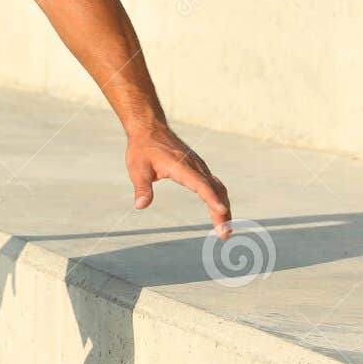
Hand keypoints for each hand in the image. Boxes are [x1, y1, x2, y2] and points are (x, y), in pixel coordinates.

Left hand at [125, 120, 232, 239]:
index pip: (200, 183)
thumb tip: (140, 205)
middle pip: (214, 189)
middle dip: (222, 211)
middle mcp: (195, 166)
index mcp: (181, 166)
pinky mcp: (199, 168)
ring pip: (217, 187)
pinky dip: (219, 199)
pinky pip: (214, 185)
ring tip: (225, 230)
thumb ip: (141, 187)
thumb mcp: (137, 169)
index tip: (221, 210)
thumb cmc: (142, 149)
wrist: (149, 129)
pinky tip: (220, 212)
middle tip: (224, 234)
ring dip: (223, 208)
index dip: (211, 197)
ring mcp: (199, 166)